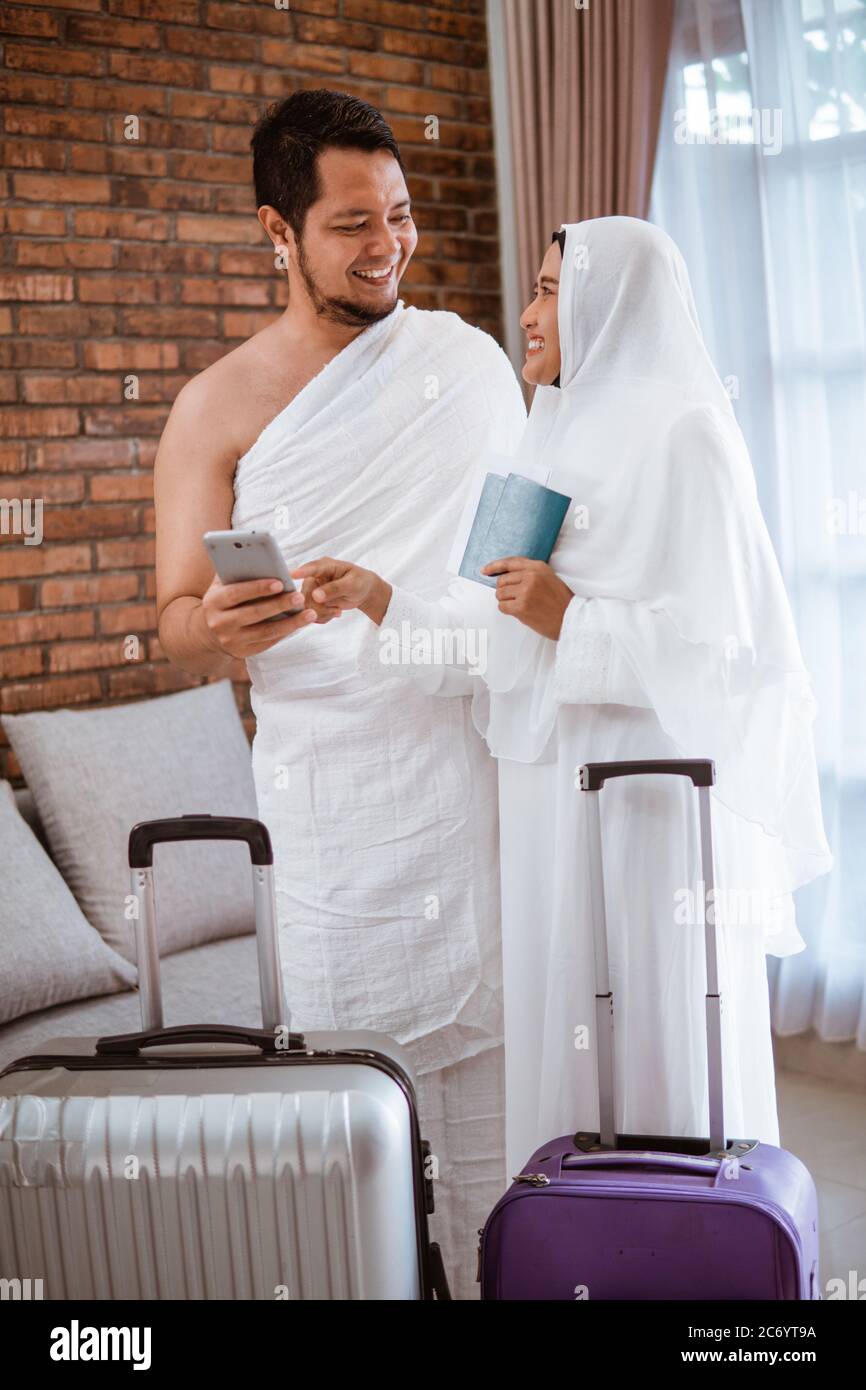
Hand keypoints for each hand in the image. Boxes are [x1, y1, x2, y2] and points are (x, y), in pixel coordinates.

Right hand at [199, 575, 340, 658]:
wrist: (208, 633)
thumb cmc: (223, 600)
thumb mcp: (222, 585)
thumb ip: (236, 572)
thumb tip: (261, 557)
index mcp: (213, 602)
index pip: (236, 593)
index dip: (257, 588)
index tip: (280, 582)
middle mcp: (220, 623)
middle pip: (253, 614)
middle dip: (278, 605)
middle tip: (300, 596)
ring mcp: (231, 640)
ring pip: (265, 632)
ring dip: (290, 623)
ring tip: (310, 614)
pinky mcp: (243, 652)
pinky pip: (268, 642)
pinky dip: (285, 632)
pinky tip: (300, 623)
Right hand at [292, 557, 391, 625]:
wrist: (363, 592)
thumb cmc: (359, 582)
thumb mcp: (352, 585)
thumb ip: (334, 589)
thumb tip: (316, 595)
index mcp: (325, 566)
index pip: (312, 568)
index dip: (302, 572)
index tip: (292, 575)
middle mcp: (314, 576)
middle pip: (305, 594)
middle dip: (319, 606)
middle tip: (337, 610)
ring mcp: (312, 589)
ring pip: (306, 606)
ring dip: (322, 613)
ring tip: (337, 611)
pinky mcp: (312, 601)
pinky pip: (310, 613)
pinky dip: (323, 617)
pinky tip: (334, 613)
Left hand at [481, 557, 572, 639]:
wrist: (571, 619)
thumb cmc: (560, 602)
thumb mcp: (548, 578)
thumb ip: (529, 573)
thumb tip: (505, 577)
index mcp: (538, 567)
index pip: (510, 563)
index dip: (495, 566)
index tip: (485, 570)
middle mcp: (531, 576)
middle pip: (501, 581)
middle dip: (505, 590)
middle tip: (516, 598)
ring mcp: (525, 591)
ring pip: (500, 594)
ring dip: (506, 601)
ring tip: (521, 605)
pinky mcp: (521, 606)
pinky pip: (502, 606)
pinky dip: (508, 610)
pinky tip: (520, 612)